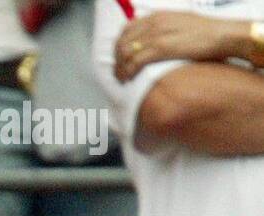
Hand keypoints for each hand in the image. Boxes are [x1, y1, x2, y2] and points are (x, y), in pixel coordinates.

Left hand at [115, 13, 234, 82]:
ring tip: (121, 79)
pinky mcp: (162, 48)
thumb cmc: (204, 33)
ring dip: (120, 67)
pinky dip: (128, 71)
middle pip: (123, 41)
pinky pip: (136, 61)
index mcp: (157, 16)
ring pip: (126, 52)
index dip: (119, 45)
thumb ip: (163, 30)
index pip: (127, 29)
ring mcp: (157, 35)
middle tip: (117, 72)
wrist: (220, 34)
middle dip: (116, 59)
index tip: (119, 59)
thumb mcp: (179, 24)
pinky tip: (128, 79)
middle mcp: (154, 23)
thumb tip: (151, 42)